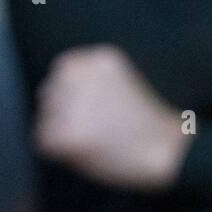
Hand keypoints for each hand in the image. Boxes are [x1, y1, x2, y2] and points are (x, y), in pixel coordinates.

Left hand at [34, 44, 191, 191]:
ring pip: (44, 120)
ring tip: (95, 141)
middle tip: (97, 131)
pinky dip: (59, 153)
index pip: (60, 76)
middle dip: (62, 115)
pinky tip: (88, 152)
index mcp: (96, 59)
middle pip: (48, 96)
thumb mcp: (118, 84)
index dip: (72, 99)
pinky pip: (43, 143)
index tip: (97, 114)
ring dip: (60, 133)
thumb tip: (46, 94)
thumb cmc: (145, 124)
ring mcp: (72, 105)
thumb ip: (87, 82)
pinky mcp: (67, 134)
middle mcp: (81, 75)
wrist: (168, 151)